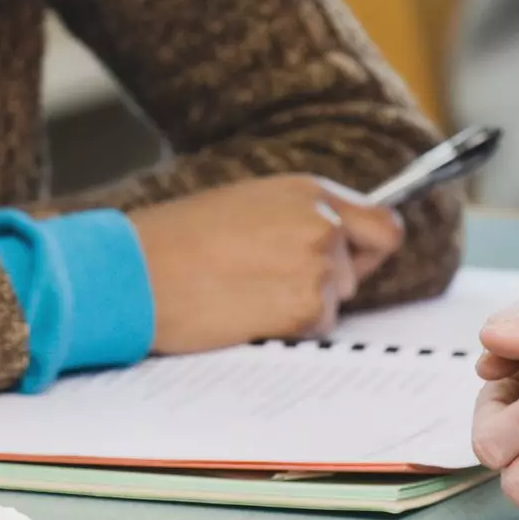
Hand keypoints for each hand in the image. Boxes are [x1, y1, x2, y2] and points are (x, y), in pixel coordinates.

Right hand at [131, 175, 402, 353]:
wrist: (136, 271)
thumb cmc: (175, 240)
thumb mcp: (246, 204)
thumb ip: (298, 217)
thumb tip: (340, 244)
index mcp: (307, 190)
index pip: (381, 225)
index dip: (366, 249)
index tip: (350, 262)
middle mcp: (321, 222)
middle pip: (357, 269)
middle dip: (323, 283)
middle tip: (264, 281)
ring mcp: (317, 265)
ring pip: (334, 301)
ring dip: (299, 307)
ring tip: (243, 292)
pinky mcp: (304, 306)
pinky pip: (314, 329)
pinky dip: (285, 330)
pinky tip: (243, 311)